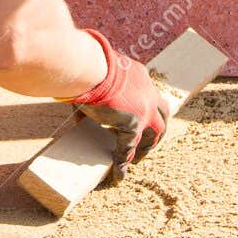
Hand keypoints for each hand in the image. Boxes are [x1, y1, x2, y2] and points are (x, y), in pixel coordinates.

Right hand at [70, 29, 168, 180]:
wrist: (87, 66)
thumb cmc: (85, 65)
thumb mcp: (92, 75)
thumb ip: (89, 89)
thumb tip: (75, 99)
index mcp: (136, 74)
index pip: (145, 94)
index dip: (141, 107)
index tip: (130, 119)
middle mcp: (146, 89)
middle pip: (162, 111)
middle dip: (157, 127)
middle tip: (148, 141)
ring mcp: (143, 107)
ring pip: (156, 130)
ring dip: (148, 145)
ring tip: (138, 158)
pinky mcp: (134, 123)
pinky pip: (130, 146)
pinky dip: (124, 160)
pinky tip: (118, 172)